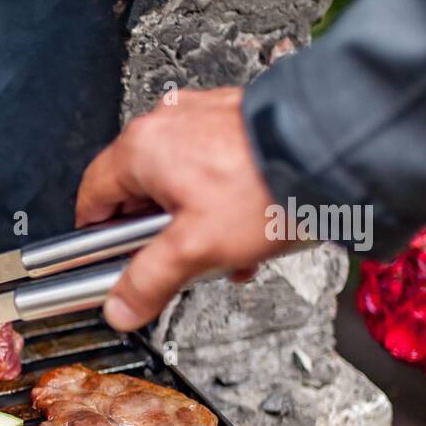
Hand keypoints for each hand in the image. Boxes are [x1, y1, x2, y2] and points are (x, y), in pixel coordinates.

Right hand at [75, 87, 280, 330]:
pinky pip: (210, 166)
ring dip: (193, 222)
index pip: (91, 197)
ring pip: (178, 183)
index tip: (106, 259)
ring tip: (224, 248)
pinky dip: (221, 198)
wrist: (333, 149)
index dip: (95, 236)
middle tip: (179, 261)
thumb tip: (120, 307)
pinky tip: (246, 224)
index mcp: (141, 149)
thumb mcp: (196, 250)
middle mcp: (166, 124)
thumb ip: (148, 282)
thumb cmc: (266, 186)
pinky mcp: (234, 120)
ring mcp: (201, 118)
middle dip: (158, 236)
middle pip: (137, 194)